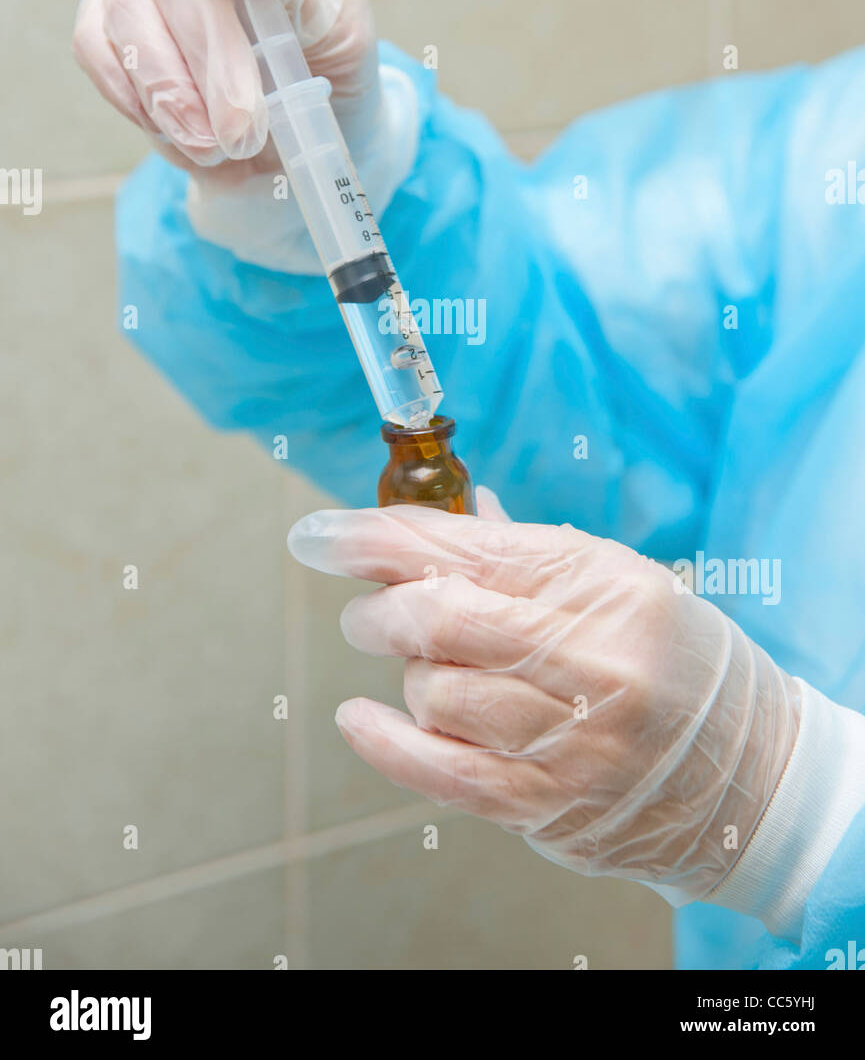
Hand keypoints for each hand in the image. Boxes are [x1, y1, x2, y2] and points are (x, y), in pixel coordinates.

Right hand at [73, 0, 407, 269]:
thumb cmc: (329, 55)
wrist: (306, 122)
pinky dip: (142, 105)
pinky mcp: (110, 29)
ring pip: (128, 18)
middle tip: (246, 131)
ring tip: (222, 149)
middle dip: (211, 60)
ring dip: (173, 95)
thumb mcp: (342, 23)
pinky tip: (189, 140)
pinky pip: (98, 53)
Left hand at [288, 492, 799, 901]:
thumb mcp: (613, 581)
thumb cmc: (671, 660)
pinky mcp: (551, 802)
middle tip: (374, 614)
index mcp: (603, 583)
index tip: (319, 535)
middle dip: (382, 610)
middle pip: (437, 617)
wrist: (749, 773)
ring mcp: (572, 737)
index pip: (464, 549)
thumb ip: (517, 556)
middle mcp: (590, 656)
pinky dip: (386, 742)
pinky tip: (360, 719)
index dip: (375, 539)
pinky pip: (441, 771)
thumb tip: (427, 522)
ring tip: (440, 675)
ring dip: (411, 677)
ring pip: (433, 692)